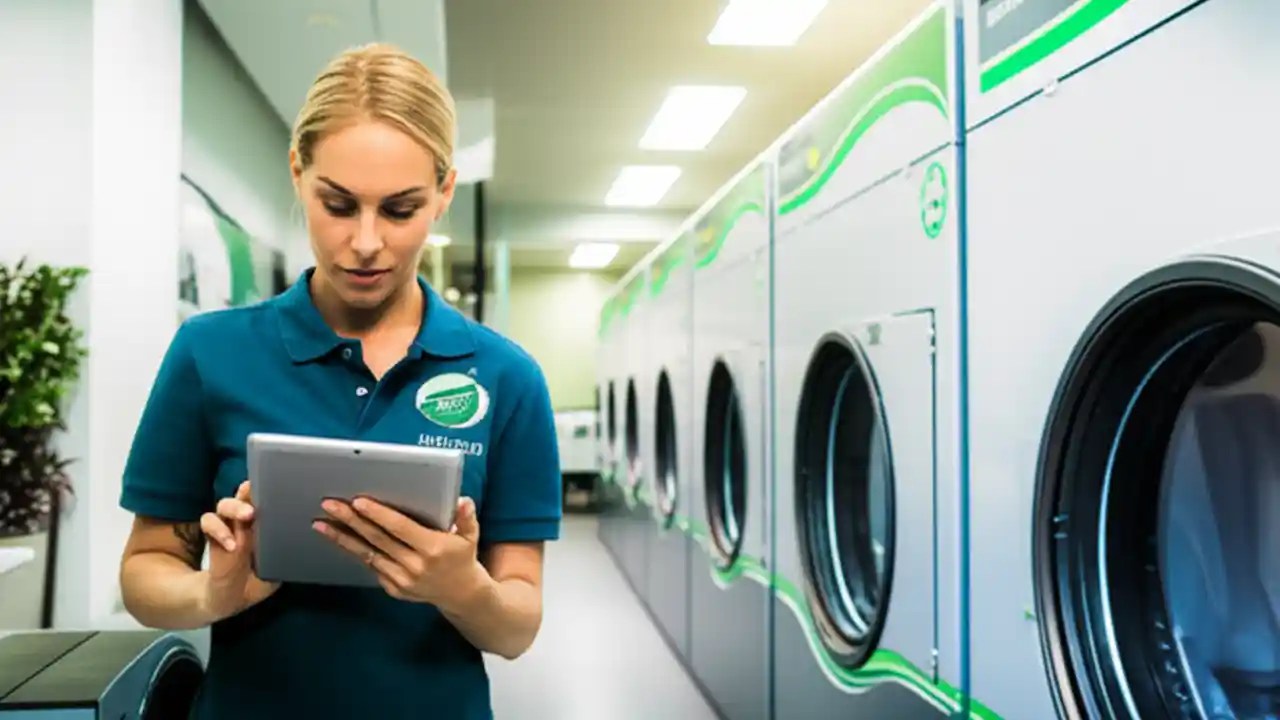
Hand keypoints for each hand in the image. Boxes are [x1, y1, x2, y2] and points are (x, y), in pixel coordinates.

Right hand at [198, 480, 280, 620]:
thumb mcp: (269, 577)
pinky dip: (218, 529)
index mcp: (267, 528)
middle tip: (256, 508)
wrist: (224, 599)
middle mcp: (247, 522)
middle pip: (247, 497)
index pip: (270, 503)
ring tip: (246, 517)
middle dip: (251, 495)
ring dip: (235, 508)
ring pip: (226, 505)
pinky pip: (209, 521)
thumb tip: (286, 548)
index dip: (273, 494)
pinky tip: (229, 545)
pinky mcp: (211, 532)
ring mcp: (228, 525)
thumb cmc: (254, 584)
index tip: (278, 494)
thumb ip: (274, 562)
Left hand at [314, 496, 488, 609]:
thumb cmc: (462, 557)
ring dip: (343, 538)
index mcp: (432, 549)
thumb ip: (466, 517)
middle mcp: (415, 566)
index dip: (378, 514)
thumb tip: (462, 500)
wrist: (460, 594)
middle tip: (329, 505)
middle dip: (351, 520)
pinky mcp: (393, 589)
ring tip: (321, 524)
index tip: (359, 501)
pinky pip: (371, 566)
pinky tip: (340, 538)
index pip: (400, 528)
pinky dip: (355, 552)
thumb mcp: (470, 535)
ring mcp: (402, 580)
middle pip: (377, 539)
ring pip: (367, 554)